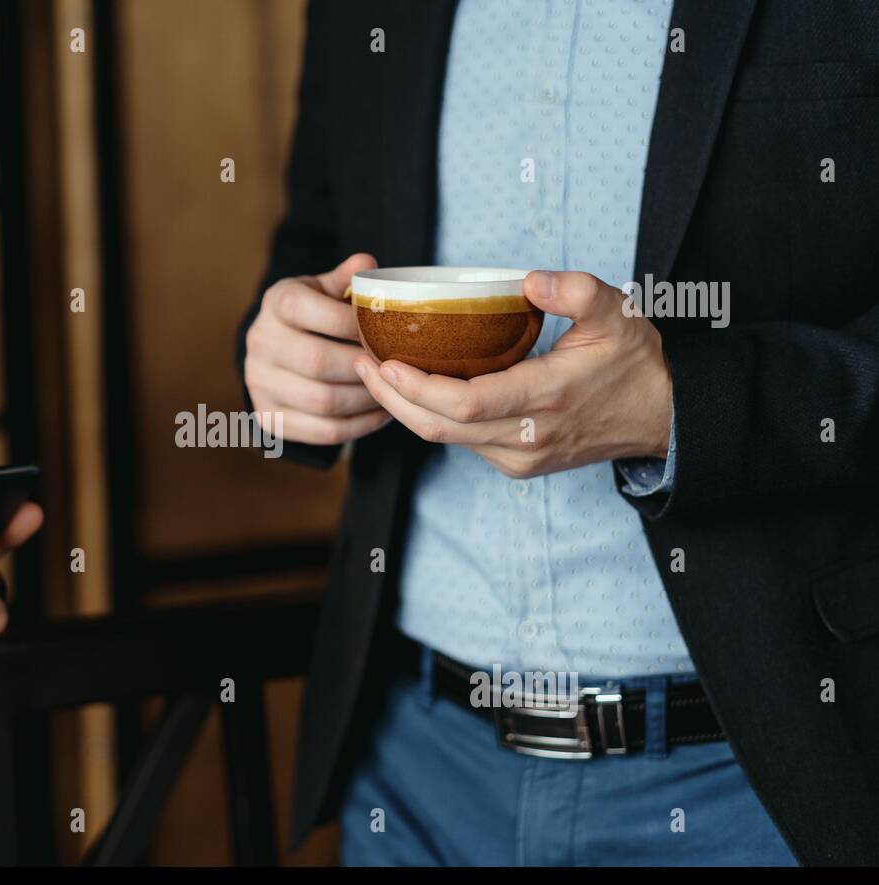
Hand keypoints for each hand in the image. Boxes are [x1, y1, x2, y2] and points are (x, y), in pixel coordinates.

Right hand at [244, 253, 391, 444]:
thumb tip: (367, 264)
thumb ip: (346, 280)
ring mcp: (260, 383)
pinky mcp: (269, 416)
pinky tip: (380, 413)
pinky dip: (359, 426)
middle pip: (316, 361)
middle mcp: (260, 342)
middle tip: (394, 367)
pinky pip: (322, 430)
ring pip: (322, 400)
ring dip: (365, 399)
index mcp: (276, 303)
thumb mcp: (323, 289)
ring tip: (392, 391)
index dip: (351, 323)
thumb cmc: (311, 315)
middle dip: (363, 367)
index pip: (306, 309)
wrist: (275, 350)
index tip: (384, 330)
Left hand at [353, 270, 672, 477]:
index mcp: (546, 399)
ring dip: (405, 409)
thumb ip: (576, 291)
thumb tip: (528, 280)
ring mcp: (519, 458)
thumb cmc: (635, 362)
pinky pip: (461, 443)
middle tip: (360, 363)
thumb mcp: (618, 313)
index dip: (415, 387)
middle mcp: (526, 438)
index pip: (463, 402)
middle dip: (391, 398)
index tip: (382, 361)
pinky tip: (414, 390)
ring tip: (376, 372)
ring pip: (445, 439)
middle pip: (438, 427)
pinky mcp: (516, 465)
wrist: (663, 418)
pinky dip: (431, 418)